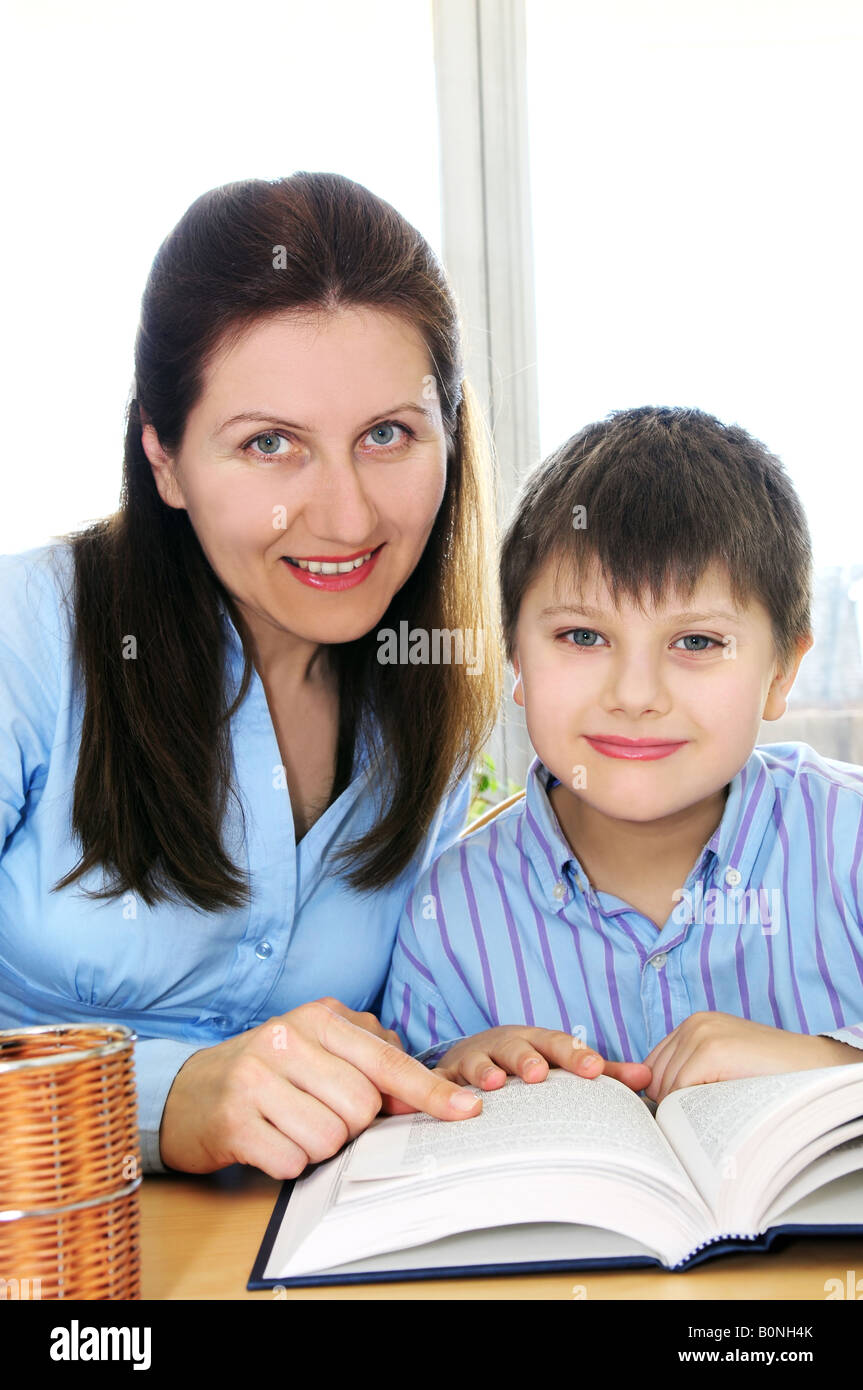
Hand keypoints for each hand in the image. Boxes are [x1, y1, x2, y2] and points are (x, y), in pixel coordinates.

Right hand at [158, 997, 481, 1177]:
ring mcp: (256, 1078)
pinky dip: (289, 1162)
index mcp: (317, 1017)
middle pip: (362, 1107)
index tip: (466, 1110)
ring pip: (331, 1138)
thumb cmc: (271, 1072)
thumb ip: (371, 1064)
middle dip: (351, 1124)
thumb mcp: (321, 1051)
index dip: (430, 1091)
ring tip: (291, 1124)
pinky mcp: (234, 1120)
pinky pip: (293, 1161)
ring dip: (318, 1146)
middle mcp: (286, 1039)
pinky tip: (270, 1140)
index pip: (387, 1061)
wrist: (190, 1091)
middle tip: (318, 1111)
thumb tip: (418, 1098)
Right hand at [432, 1025, 651, 1092]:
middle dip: (528, 1059)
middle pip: (518, 1048)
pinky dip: (444, 1090)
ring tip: (495, 1084)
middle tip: (539, 1074)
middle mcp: (505, 1045)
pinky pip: (443, 1084)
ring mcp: (473, 1059)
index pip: (559, 1045)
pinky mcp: (446, 1077)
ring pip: (479, 1062)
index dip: (576, 1056)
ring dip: (486, 1071)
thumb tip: (647, 1077)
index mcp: (536, 1041)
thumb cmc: (524, 1062)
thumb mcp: (558, 1061)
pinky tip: (450, 1102)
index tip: (595, 1070)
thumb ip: (600, 1071)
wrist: (468, 1055)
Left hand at [643, 1011, 862, 1103]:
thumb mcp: (724, 1064)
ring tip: (715, 1111)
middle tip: (702, 1116)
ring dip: (684, 1107)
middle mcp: (694, 1023)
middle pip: (655, 1077)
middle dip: (671, 1102)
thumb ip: (691, 1070)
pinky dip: (692, 1108)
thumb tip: (653, 1098)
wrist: (811, 1067)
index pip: (653, 1065)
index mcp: (695, 1024)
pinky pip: (680, 1090)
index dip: (664, 1093)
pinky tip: (718, 1110)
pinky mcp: (711, 1049)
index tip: (682, 1112)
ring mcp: (702, 1034)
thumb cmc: (769, 1074)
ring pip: (665, 1085)